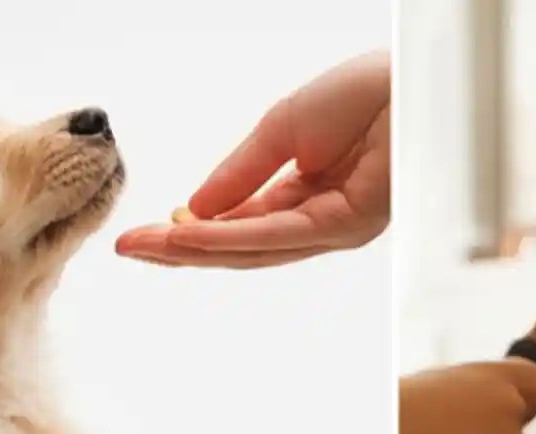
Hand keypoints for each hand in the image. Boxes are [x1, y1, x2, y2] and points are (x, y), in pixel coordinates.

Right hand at [116, 51, 390, 268]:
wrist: (408, 79)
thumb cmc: (360, 96)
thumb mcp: (280, 131)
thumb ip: (239, 174)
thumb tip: (194, 208)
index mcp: (303, 202)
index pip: (237, 229)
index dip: (187, 234)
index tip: (139, 237)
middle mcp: (317, 225)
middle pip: (240, 250)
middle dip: (180, 252)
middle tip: (127, 250)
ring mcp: (334, 229)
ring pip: (253, 249)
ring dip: (195, 250)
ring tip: (145, 248)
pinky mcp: (347, 224)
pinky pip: (277, 233)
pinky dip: (231, 235)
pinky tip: (193, 237)